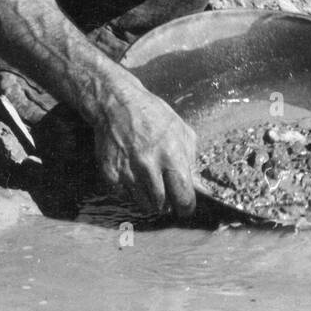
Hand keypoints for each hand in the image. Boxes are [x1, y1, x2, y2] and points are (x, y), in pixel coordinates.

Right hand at [93, 75, 197, 218]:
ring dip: (149, 198)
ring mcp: (127, 171)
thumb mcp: (181, 131)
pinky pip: (125, 196)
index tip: (185, 206)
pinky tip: (133, 174)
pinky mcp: (110, 175)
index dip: (186, 207)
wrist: (117, 104)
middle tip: (167, 193)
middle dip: (167, 204)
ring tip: (150, 181)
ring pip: (143, 204)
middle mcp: (148, 166)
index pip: (183, 198)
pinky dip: (131, 191)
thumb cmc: (154, 116)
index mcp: (171, 155)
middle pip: (162, 206)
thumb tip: (201, 189)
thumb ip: (192, 161)